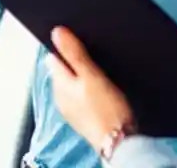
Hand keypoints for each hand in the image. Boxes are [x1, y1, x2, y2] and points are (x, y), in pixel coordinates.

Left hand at [45, 26, 135, 147]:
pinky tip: (102, 90)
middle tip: (93, 54)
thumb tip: (56, 32)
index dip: (64, 46)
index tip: (78, 38)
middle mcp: (60, 97)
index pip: (54, 58)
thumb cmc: (107, 110)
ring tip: (99, 70)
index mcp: (58, 84)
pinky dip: (88, 90)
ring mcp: (71, 109)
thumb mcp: (92, 77)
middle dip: (74, 61)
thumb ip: (74, 54)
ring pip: (73, 84)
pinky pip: (82, 97)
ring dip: (82, 76)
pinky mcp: (83, 117)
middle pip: (64, 71)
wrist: (121, 143)